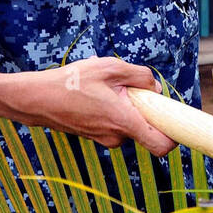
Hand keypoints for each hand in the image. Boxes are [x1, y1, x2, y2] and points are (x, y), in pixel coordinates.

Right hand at [16, 57, 177, 155]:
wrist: (36, 99)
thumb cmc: (71, 82)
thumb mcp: (109, 68)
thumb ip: (139, 76)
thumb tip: (155, 88)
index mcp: (124, 122)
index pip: (161, 145)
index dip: (174, 137)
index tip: (176, 122)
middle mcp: (116, 136)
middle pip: (144, 127)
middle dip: (141, 108)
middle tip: (126, 88)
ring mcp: (103, 138)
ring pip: (126, 123)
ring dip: (122, 105)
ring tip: (102, 86)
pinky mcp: (93, 135)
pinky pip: (112, 122)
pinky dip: (109, 108)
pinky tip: (91, 93)